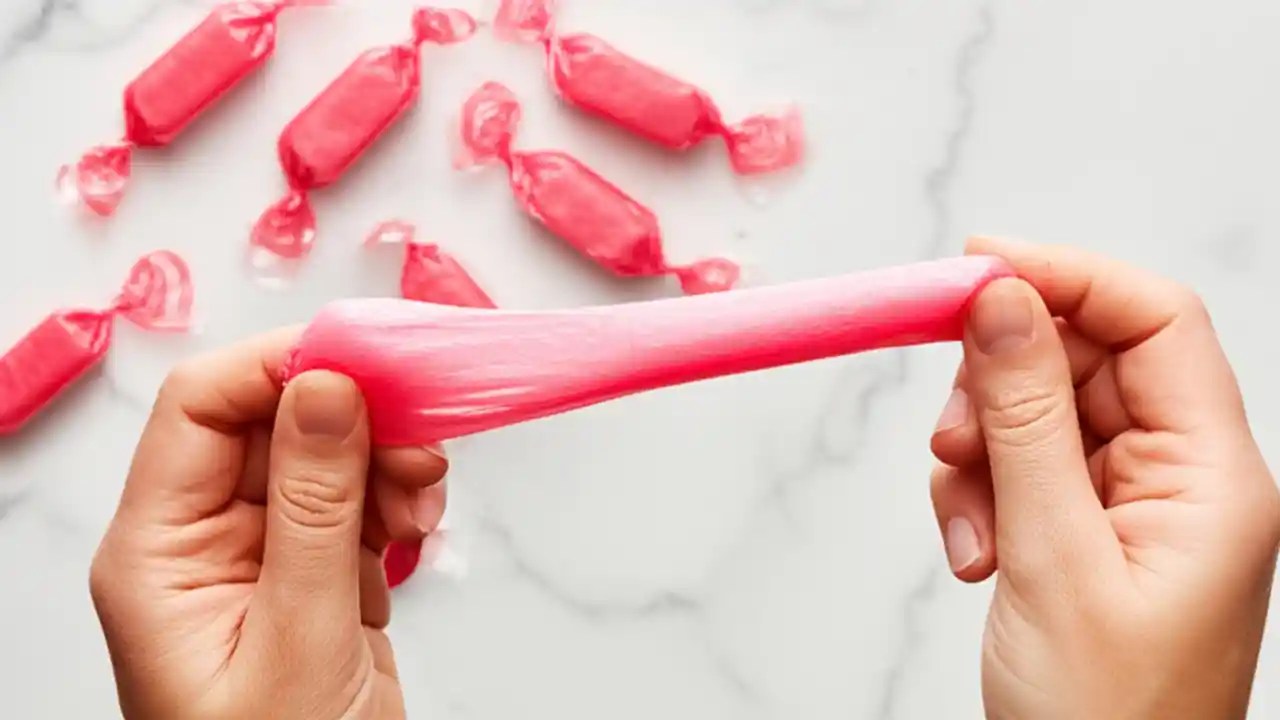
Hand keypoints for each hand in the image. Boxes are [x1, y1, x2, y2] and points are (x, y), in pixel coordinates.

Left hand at [90, 329, 448, 718]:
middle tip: (421, 439)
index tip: (368, 360)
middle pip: (274, 424)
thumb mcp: (300, 639)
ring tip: (423, 506)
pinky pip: (355, 502)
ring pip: (325, 457)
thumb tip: (325, 386)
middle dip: (355, 420)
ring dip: (385, 462)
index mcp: (158, 554)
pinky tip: (415, 533)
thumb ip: (315, 509)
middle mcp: (203, 544)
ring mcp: (262, 560)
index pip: (202, 408)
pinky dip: (396, 502)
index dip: (281, 368)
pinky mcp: (315, 577)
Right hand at [929, 237, 1279, 718]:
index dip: (1065, 278)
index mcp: (1212, 478)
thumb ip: (1024, 419)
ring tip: (968, 528)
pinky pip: (1017, 469)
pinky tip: (974, 556)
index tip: (973, 268)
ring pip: (1037, 414)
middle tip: (949, 431)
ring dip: (979, 454)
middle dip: (1000, 385)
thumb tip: (998, 301)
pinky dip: (976, 497)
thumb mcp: (1052, 557)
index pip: (1154, 322)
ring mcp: (1128, 507)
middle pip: (1084, 361)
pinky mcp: (1081, 532)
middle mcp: (1179, 480)